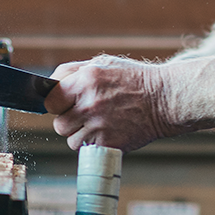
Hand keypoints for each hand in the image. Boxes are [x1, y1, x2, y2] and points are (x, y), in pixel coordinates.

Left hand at [44, 54, 177, 151]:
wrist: (164, 99)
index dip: (56, 103)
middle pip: (59, 123)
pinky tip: (107, 132)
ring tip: (99, 123)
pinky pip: (87, 150)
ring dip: (81, 134)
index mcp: (86, 80)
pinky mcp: (108, 144)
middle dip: (69, 120)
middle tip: (86, 114)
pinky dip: (93, 144)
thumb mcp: (104, 63)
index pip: (50, 100)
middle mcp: (90, 104)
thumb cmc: (134, 80)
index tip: (64, 104)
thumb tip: (49, 83)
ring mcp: (99, 126)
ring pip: (71, 140)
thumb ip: (73, 71)